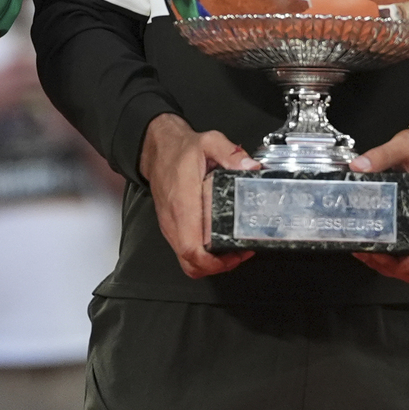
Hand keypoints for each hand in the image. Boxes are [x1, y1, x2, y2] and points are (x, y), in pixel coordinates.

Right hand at [139, 113, 258, 278]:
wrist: (157, 149)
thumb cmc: (180, 150)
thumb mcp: (209, 142)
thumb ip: (231, 154)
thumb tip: (251, 168)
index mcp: (183, 204)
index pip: (192, 249)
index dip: (214, 262)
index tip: (236, 255)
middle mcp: (173, 220)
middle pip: (190, 264)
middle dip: (217, 267)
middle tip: (240, 254)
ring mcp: (170, 226)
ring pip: (186, 261)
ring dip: (210, 263)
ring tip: (233, 250)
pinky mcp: (171, 226)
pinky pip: (184, 251)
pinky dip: (202, 255)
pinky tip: (219, 241)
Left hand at [348, 101, 408, 281]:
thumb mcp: (404, 145)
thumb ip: (381, 155)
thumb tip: (358, 166)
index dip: (400, 265)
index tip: (378, 252)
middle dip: (387, 266)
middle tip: (364, 250)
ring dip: (387, 262)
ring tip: (364, 247)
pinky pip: (408, 248)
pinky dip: (391, 252)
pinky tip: (373, 238)